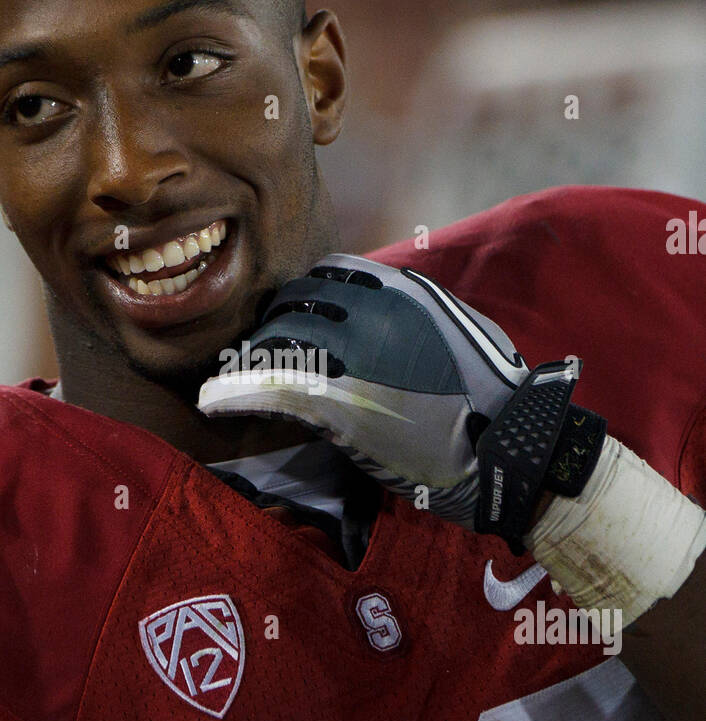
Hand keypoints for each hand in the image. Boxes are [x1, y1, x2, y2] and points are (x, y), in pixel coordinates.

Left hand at [197, 253, 529, 526]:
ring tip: (227, 381)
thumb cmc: (491, 391)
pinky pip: (270, 389)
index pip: (325, 277)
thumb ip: (412, 311)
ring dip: (246, 362)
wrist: (508, 443)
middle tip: (254, 356)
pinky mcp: (340, 404)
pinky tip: (213, 400)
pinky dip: (233, 393)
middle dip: (269, 330)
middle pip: (293, 308)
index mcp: (401, 289)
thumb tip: (383, 309)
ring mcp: (354, 356)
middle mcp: (371, 313)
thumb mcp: (456, 327)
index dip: (299, 300)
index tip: (288, 320)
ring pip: (276, 345)